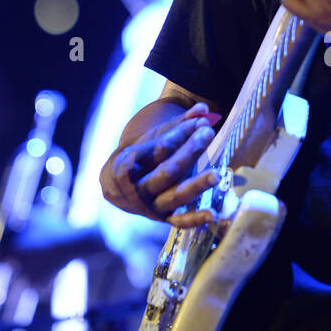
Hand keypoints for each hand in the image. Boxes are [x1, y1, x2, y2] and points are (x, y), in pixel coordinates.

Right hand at [100, 103, 221, 227]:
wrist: (114, 188)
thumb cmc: (137, 158)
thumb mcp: (148, 139)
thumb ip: (177, 125)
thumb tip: (203, 109)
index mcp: (128, 165)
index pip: (159, 149)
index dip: (180, 134)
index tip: (200, 121)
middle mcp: (139, 188)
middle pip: (168, 170)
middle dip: (189, 151)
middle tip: (207, 132)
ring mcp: (151, 206)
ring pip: (175, 196)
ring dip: (196, 185)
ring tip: (216, 175)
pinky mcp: (163, 219)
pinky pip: (180, 221)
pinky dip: (195, 219)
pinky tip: (213, 214)